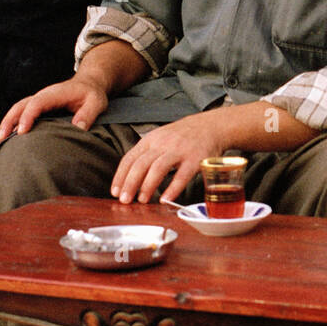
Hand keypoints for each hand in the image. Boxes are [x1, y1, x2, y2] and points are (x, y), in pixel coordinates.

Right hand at [0, 75, 108, 140]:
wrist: (89, 83)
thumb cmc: (92, 93)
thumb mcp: (96, 102)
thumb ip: (88, 114)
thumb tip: (78, 128)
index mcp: (55, 94)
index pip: (37, 103)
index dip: (28, 117)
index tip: (22, 132)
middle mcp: (43, 96)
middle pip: (20, 106)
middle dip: (9, 122)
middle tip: (1, 140)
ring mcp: (39, 101)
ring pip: (17, 110)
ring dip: (7, 124)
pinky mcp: (38, 108)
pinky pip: (21, 114)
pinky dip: (12, 124)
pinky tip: (8, 139)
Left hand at [110, 114, 226, 204]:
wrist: (211, 125)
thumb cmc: (183, 136)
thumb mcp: (160, 138)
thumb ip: (146, 154)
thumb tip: (128, 179)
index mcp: (151, 139)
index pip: (130, 158)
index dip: (120, 176)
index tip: (115, 192)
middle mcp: (163, 143)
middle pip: (141, 164)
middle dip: (130, 183)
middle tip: (124, 200)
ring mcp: (180, 150)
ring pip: (159, 168)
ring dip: (148, 186)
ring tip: (143, 200)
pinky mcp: (195, 159)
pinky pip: (182, 175)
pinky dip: (173, 188)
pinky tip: (166, 199)